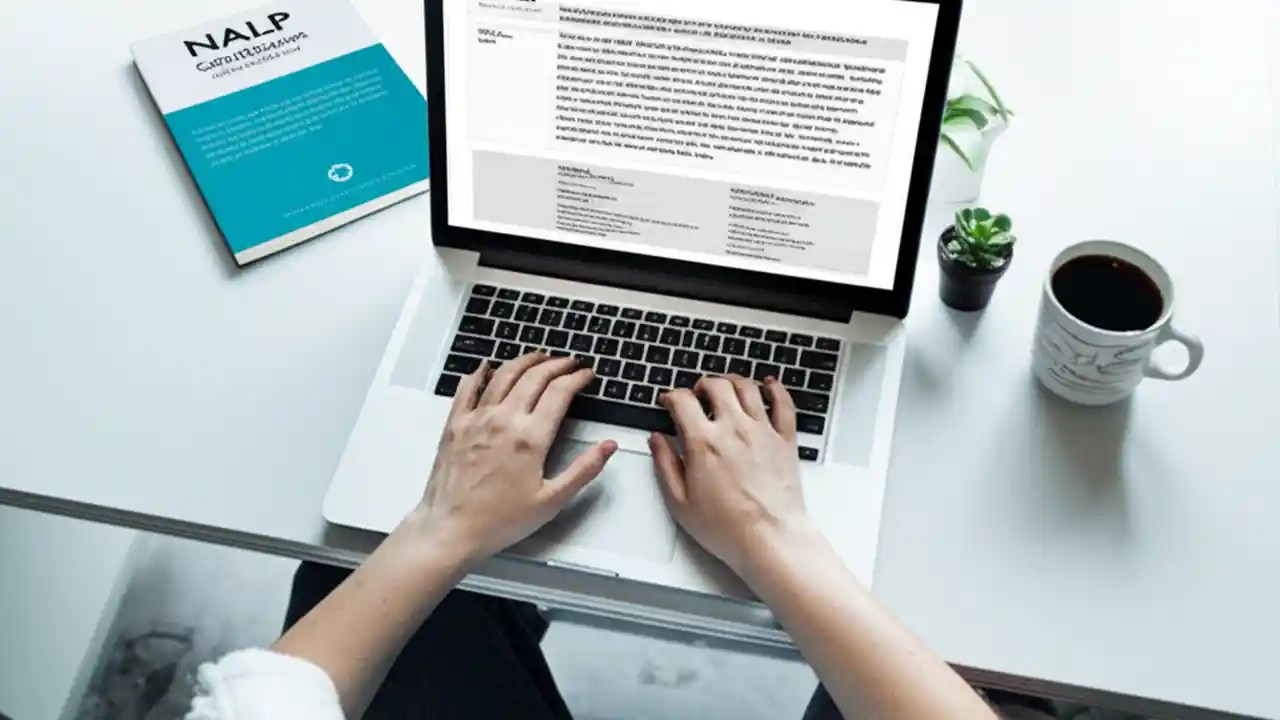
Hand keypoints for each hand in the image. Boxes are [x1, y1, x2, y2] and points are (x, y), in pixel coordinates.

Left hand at [416, 353, 616, 562]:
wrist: (450, 529)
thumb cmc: (499, 521)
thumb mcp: (552, 501)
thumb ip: (584, 469)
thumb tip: (608, 446)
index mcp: (531, 438)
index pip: (560, 392)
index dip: (577, 377)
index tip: (587, 374)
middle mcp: (504, 420)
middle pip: (534, 376)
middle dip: (556, 364)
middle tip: (569, 362)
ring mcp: (477, 419)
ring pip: (503, 374)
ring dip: (525, 361)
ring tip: (538, 357)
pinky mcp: (455, 424)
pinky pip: (468, 388)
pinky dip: (480, 372)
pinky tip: (486, 366)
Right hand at [650, 375, 816, 577]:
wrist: (770, 539)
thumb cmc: (727, 528)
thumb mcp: (680, 502)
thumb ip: (665, 465)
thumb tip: (657, 441)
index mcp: (704, 443)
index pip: (683, 401)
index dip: (671, 396)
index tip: (669, 401)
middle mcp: (734, 429)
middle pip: (717, 386)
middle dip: (702, 384)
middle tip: (697, 392)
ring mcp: (763, 432)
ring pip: (748, 388)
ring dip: (733, 381)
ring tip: (726, 385)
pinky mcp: (785, 440)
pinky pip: (783, 404)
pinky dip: (776, 389)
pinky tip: (770, 385)